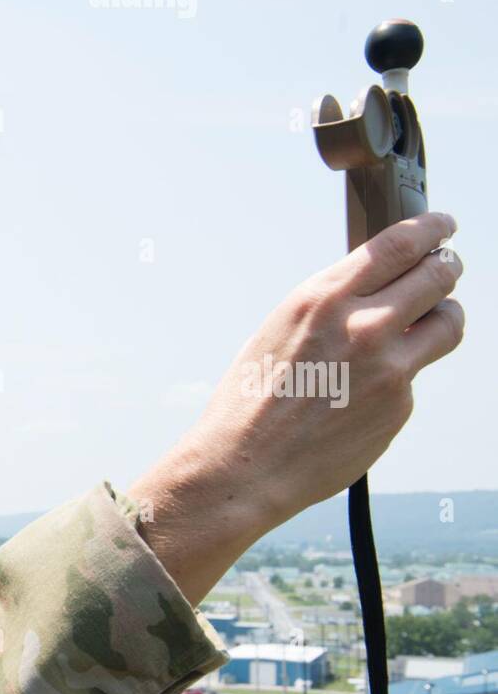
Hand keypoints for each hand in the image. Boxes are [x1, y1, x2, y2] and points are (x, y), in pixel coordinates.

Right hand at [129, 211, 463, 603]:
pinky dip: (399, 379)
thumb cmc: (249, 402)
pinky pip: (415, 377)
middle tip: (443, 271)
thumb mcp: (278, 332)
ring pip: (448, 323)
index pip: (400, 243)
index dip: (431, 229)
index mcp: (322, 299)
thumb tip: (372, 286)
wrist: (245, 467)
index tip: (441, 227)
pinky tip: (362, 396)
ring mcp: (389, 368)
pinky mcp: (399, 406)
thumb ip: (330, 305)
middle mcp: (363, 326)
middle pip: (439, 275)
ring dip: (441, 318)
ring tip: (422, 328)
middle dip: (445, 268)